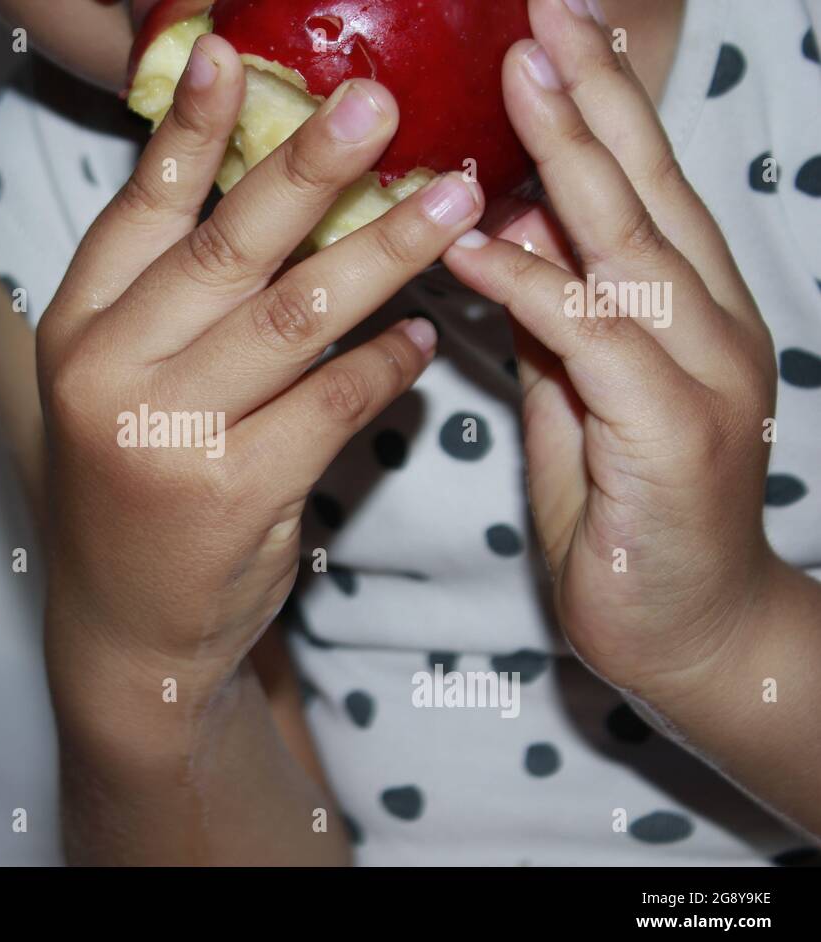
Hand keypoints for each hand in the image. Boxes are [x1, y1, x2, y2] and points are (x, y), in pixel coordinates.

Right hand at [38, 32, 485, 737]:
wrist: (128, 620)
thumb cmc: (137, 488)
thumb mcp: (120, 384)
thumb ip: (169, 300)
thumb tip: (269, 196)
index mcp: (78, 330)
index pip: (139, 213)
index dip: (192, 132)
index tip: (234, 51)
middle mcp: (108, 374)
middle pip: (226, 251)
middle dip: (312, 168)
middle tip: (381, 104)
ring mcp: (166, 437)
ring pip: (294, 318)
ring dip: (384, 251)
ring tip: (454, 196)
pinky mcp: (232, 494)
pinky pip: (333, 405)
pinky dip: (387, 364)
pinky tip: (423, 335)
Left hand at [443, 0, 779, 695]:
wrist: (685, 631)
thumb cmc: (624, 510)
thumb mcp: (580, 397)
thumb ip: (557, 316)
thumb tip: (513, 231)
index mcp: (684, 310)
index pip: (639, 185)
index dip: (597, 103)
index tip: (546, 31)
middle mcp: (708, 326)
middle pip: (644, 188)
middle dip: (592, 94)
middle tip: (543, 12)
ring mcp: (704, 377)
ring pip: (632, 245)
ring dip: (574, 158)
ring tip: (519, 78)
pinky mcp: (674, 437)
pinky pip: (597, 342)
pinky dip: (538, 288)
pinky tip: (481, 243)